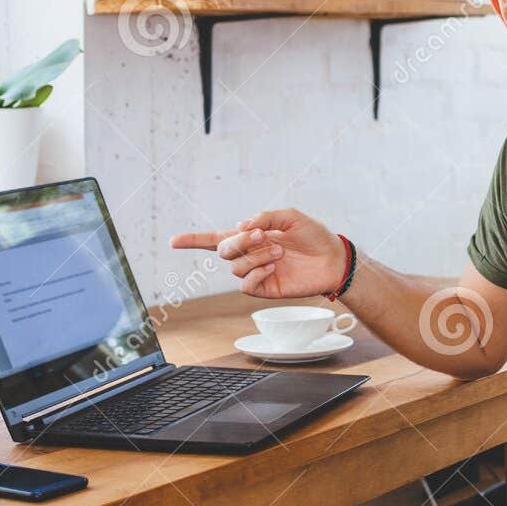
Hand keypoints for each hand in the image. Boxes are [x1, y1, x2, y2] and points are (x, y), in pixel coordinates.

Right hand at [170, 207, 347, 298]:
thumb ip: (264, 217)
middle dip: (239, 241)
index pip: (215, 239)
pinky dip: (256, 273)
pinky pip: (246, 284)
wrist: (333, 258)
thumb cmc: (313, 236)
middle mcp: (249, 255)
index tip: (173, 241)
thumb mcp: (290, 217)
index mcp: (251, 237)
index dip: (194, 240)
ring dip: (255, 256)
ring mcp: (256, 272)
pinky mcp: (265, 288)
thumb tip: (241, 225)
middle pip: (223, 250)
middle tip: (261, 235)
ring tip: (278, 251)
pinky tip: (273, 267)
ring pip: (235, 267)